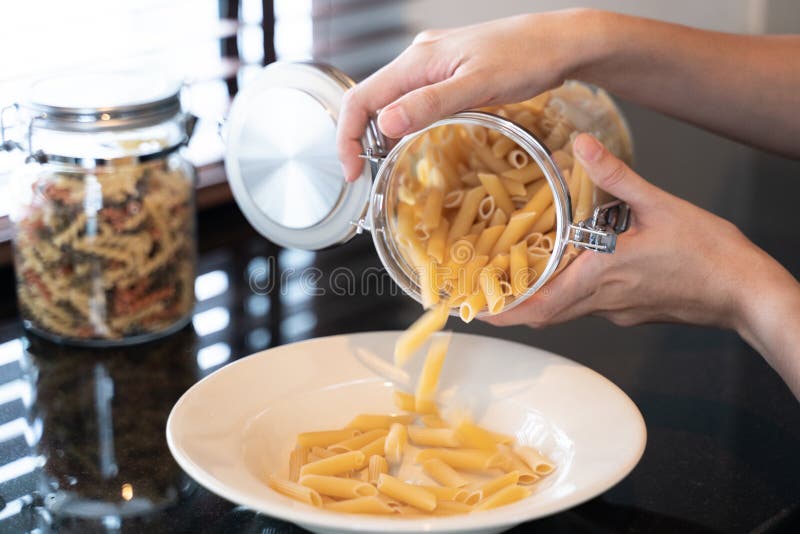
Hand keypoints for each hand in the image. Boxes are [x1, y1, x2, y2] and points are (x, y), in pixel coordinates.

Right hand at [336, 9, 602, 180]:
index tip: (352, 173)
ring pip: (390, 101)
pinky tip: (412, 142)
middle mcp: (418, 60)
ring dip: (380, 133)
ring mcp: (433, 64)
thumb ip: (431, 104)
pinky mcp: (448, 72)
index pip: (361, 98)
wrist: (560, 41)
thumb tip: (385, 124)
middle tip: (365, 176)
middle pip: (370, 99)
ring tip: (383, 166)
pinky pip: (413, 99)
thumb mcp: (478, 85)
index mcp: (418, 61)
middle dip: (359, 138)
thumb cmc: (527, 59)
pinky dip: (403, 124)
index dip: (347, 137)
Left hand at [488, 133, 799, 398]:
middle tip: (489, 296)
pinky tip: (574, 271)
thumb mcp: (660, 205)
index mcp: (603, 275)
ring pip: (568, 311)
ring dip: (543, 300)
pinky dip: (571, 295)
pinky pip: (590, 307)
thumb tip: (584, 147)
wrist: (744, 291)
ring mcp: (618, 311)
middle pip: (548, 315)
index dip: (507, 312)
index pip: (542, 305)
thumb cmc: (708, 253)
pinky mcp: (632, 312)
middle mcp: (604, 300)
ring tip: (521, 279)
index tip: (480, 312)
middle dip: (516, 309)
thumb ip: (616, 177)